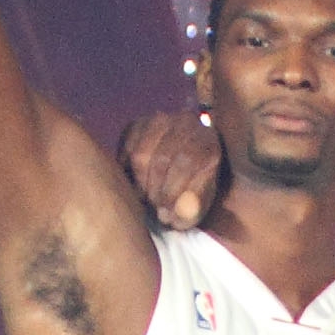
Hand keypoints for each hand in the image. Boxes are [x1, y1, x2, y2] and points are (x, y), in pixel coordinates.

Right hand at [120, 109, 223, 230]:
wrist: (184, 169)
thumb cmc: (193, 191)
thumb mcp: (199, 205)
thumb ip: (191, 211)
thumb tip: (173, 215)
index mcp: (208, 142)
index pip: (187, 161)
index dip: (173, 190)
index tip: (165, 213)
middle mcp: (186, 123)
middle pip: (163, 158)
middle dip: (155, 190)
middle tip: (153, 208)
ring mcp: (161, 119)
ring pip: (141, 154)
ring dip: (140, 182)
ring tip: (145, 198)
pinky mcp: (138, 124)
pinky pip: (126, 149)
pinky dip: (127, 170)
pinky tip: (135, 184)